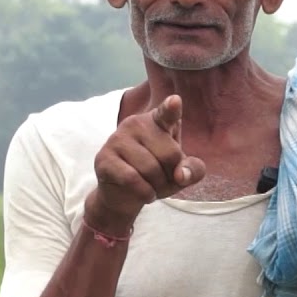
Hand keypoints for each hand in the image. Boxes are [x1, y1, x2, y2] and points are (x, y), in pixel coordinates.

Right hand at [86, 94, 206, 225]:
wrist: (123, 195)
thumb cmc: (155, 177)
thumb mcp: (181, 173)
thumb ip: (193, 170)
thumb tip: (181, 174)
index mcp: (157, 121)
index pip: (167, 113)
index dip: (171, 108)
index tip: (175, 101)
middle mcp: (135, 123)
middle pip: (170, 154)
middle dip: (171, 176)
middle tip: (162, 180)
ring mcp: (117, 139)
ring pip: (150, 169)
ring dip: (157, 187)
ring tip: (152, 186)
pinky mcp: (104, 158)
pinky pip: (132, 179)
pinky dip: (144, 193)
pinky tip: (144, 193)